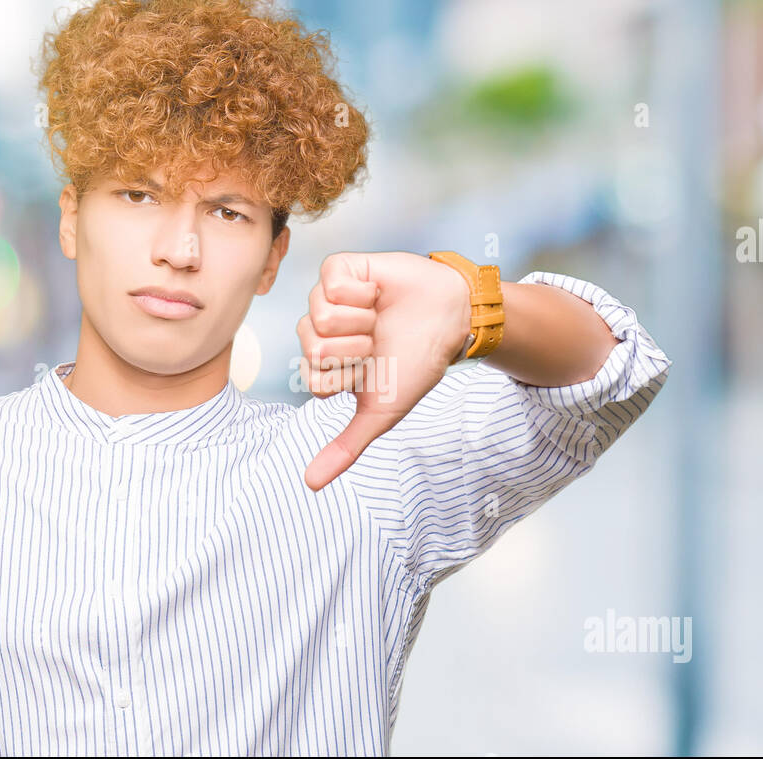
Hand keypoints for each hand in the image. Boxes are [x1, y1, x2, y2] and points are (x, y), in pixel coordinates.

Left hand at [297, 251, 469, 490]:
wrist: (451, 321)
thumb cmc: (416, 363)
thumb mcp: (381, 411)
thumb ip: (346, 446)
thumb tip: (310, 484)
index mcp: (322, 364)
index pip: (313, 379)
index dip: (349, 377)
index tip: (372, 369)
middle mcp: (317, 331)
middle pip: (313, 349)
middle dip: (356, 351)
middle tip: (377, 342)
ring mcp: (325, 298)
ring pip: (320, 317)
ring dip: (361, 322)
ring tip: (378, 318)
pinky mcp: (340, 269)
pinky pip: (331, 283)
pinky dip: (362, 293)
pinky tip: (376, 294)